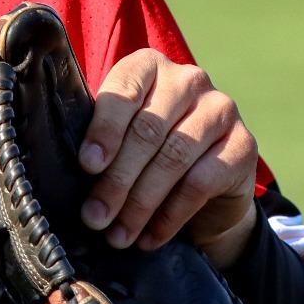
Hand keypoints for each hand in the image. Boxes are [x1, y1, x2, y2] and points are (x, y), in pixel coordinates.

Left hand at [77, 49, 259, 268]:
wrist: (209, 182)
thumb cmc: (147, 151)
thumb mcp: (120, 135)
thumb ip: (99, 137)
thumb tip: (60, 164)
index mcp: (148, 66)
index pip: (123, 92)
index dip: (104, 131)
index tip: (87, 166)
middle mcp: (188, 79)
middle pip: (147, 131)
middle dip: (116, 180)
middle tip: (95, 217)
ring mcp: (220, 109)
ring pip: (173, 159)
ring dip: (140, 204)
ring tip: (118, 234)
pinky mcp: (243, 144)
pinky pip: (201, 183)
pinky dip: (170, 216)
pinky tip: (149, 237)